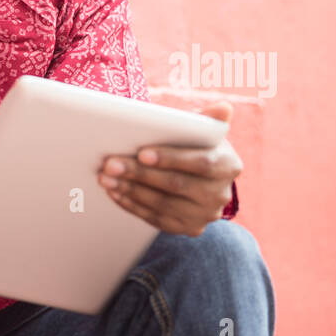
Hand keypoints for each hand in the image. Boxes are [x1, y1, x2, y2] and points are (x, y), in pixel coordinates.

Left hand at [97, 102, 241, 235]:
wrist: (202, 178)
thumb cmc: (195, 145)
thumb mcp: (203, 130)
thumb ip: (208, 119)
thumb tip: (223, 107)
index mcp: (228, 165)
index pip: (201, 163)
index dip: (170, 158)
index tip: (141, 153)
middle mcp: (221, 194)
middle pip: (176, 185)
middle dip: (139, 174)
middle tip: (110, 164)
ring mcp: (206, 215)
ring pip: (163, 204)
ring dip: (130, 191)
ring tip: (106, 178)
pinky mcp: (189, 228)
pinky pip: (157, 219)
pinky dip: (133, 206)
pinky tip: (115, 193)